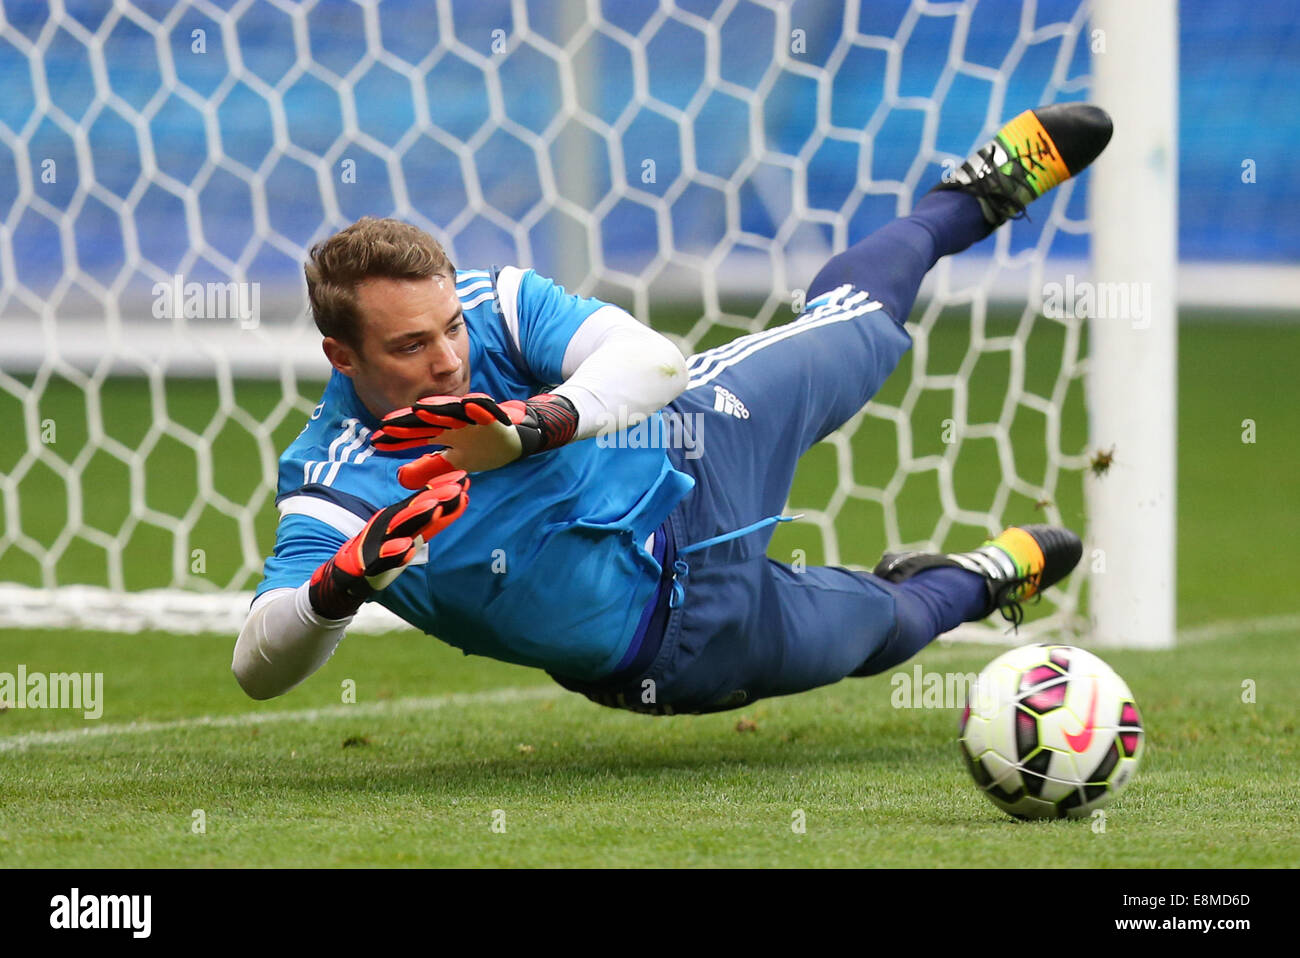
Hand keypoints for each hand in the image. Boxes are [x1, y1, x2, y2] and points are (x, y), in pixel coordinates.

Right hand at [307, 471, 469, 618]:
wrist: (346, 575)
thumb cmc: (383, 550)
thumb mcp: (411, 533)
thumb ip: (435, 520)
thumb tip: (463, 499)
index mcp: (400, 517)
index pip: (424, 500)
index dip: (443, 490)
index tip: (465, 479)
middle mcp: (390, 525)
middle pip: (415, 509)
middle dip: (436, 497)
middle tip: (457, 488)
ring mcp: (378, 542)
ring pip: (399, 528)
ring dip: (416, 516)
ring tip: (433, 507)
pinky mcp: (368, 563)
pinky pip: (383, 559)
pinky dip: (394, 553)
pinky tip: (407, 548)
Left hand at [373, 393, 577, 484]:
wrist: (516, 442)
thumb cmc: (482, 449)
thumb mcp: (453, 462)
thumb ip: (428, 467)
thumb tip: (400, 476)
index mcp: (444, 432)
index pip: (415, 434)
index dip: (396, 438)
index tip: (375, 441)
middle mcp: (455, 422)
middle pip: (428, 420)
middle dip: (409, 422)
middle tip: (387, 425)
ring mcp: (474, 418)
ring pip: (453, 412)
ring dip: (438, 409)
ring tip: (420, 410)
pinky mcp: (495, 417)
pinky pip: (487, 411)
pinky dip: (479, 407)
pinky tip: (469, 404)